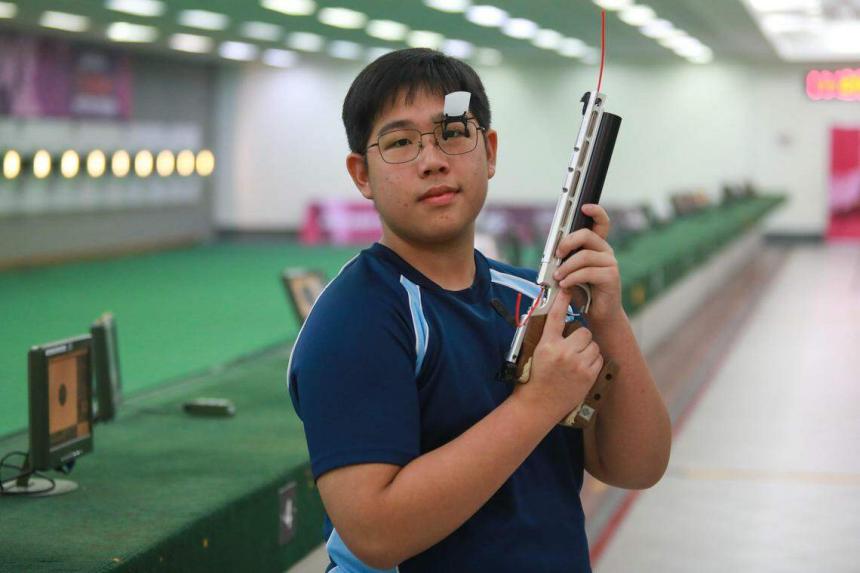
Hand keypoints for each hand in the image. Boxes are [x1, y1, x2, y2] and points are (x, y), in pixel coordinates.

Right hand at [515, 289, 602, 422]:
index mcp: (546, 344)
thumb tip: (557, 317)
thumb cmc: (536, 377)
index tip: (567, 289)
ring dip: (587, 348)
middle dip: (579, 336)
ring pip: (593, 344)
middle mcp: (563, 352)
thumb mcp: (536, 352)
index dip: (562, 300)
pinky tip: (581, 368)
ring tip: (575, 359)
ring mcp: (577, 364)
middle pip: (583, 330)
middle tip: (571, 346)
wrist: (539, 404)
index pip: (556, 316)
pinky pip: (598, 358)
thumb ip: (547, 335)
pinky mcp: (588, 375)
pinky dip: (592, 360)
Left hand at [552, 204, 622, 322]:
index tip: (584, 207)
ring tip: (558, 277)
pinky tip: (565, 284)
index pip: (601, 223)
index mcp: (596, 247)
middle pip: (586, 235)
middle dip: (567, 242)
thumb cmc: (582, 292)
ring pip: (584, 256)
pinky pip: (587, 271)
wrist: (597, 314)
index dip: (595, 212)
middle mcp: (605, 251)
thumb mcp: (570, 272)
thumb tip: (553, 253)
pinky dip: (572, 278)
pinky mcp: (611, 276)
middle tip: (557, 255)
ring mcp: (610, 263)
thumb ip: (566, 260)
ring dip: (566, 267)